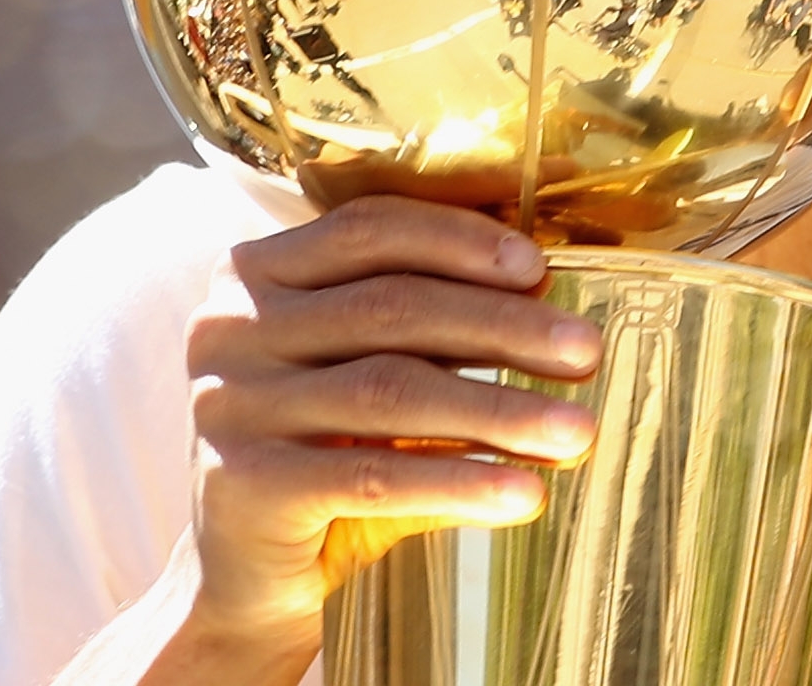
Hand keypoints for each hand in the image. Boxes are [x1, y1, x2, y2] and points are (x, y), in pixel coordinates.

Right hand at [178, 163, 601, 664]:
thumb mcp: (370, 372)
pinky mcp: (241, 484)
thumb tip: (549, 293)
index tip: (541, 269)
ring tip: (577, 432)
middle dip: (501, 326)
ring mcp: (227, 404)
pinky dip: (460, 481)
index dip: (460, 242)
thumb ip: (430, 325)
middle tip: (585, 352)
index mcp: (255, 273)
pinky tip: (525, 494)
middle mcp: (228, 326)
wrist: (247, 581)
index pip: (369, 230)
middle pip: (389, 306)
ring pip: (390, 389)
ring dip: (498, 408)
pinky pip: (372, 475)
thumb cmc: (329, 456)